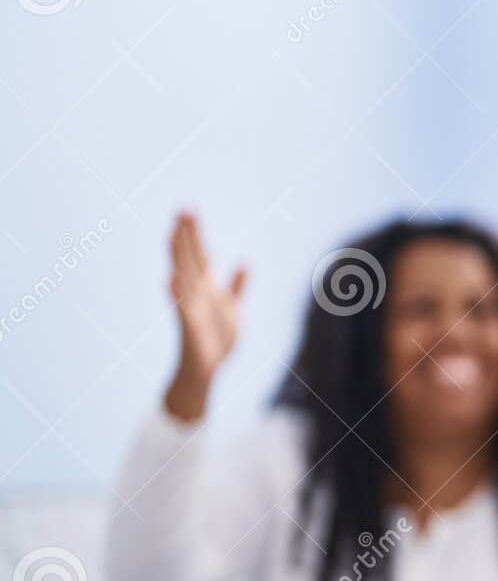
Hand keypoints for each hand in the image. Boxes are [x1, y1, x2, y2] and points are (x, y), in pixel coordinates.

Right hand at [163, 212, 245, 421]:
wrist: (207, 371)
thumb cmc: (217, 340)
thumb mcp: (233, 309)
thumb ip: (237, 286)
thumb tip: (244, 263)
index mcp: (207, 288)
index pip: (200, 255)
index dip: (194, 233)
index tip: (189, 209)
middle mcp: (196, 294)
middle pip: (189, 259)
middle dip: (186, 236)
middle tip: (182, 209)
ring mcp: (191, 308)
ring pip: (183, 278)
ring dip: (177, 257)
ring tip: (172, 235)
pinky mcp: (189, 327)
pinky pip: (182, 308)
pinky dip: (177, 293)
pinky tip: (171, 278)